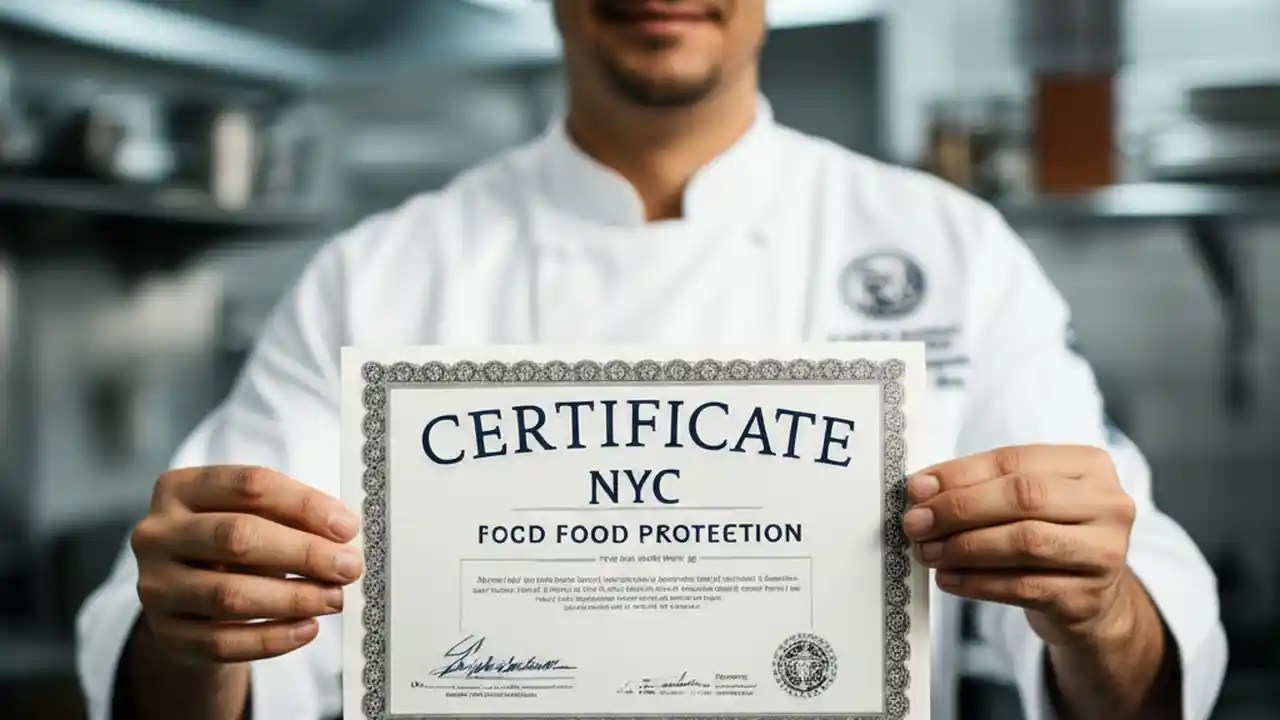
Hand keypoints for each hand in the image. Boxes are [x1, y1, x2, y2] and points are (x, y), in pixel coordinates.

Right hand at [131, 466, 362, 663]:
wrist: (193, 601)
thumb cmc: (237, 548)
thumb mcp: (258, 518)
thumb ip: (294, 518)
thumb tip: (343, 532)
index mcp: (181, 488)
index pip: (249, 485)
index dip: (304, 504)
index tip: (347, 526)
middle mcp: (157, 534)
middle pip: (236, 537)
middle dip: (302, 552)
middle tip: (348, 566)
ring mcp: (154, 586)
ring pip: (228, 595)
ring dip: (292, 598)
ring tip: (334, 599)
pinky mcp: (166, 634)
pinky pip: (222, 642)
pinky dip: (272, 638)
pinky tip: (308, 628)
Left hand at [902, 445, 1136, 645]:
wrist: (1091, 598)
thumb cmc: (1048, 533)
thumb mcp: (1025, 501)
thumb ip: (978, 487)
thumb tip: (920, 489)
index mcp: (1089, 465)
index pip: (1014, 460)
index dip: (960, 474)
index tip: (917, 488)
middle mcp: (1108, 504)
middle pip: (1023, 498)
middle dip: (959, 509)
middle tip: (916, 523)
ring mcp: (1105, 553)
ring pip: (1025, 542)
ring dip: (964, 547)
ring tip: (928, 552)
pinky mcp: (1089, 597)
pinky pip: (1023, 587)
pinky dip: (977, 582)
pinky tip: (949, 579)